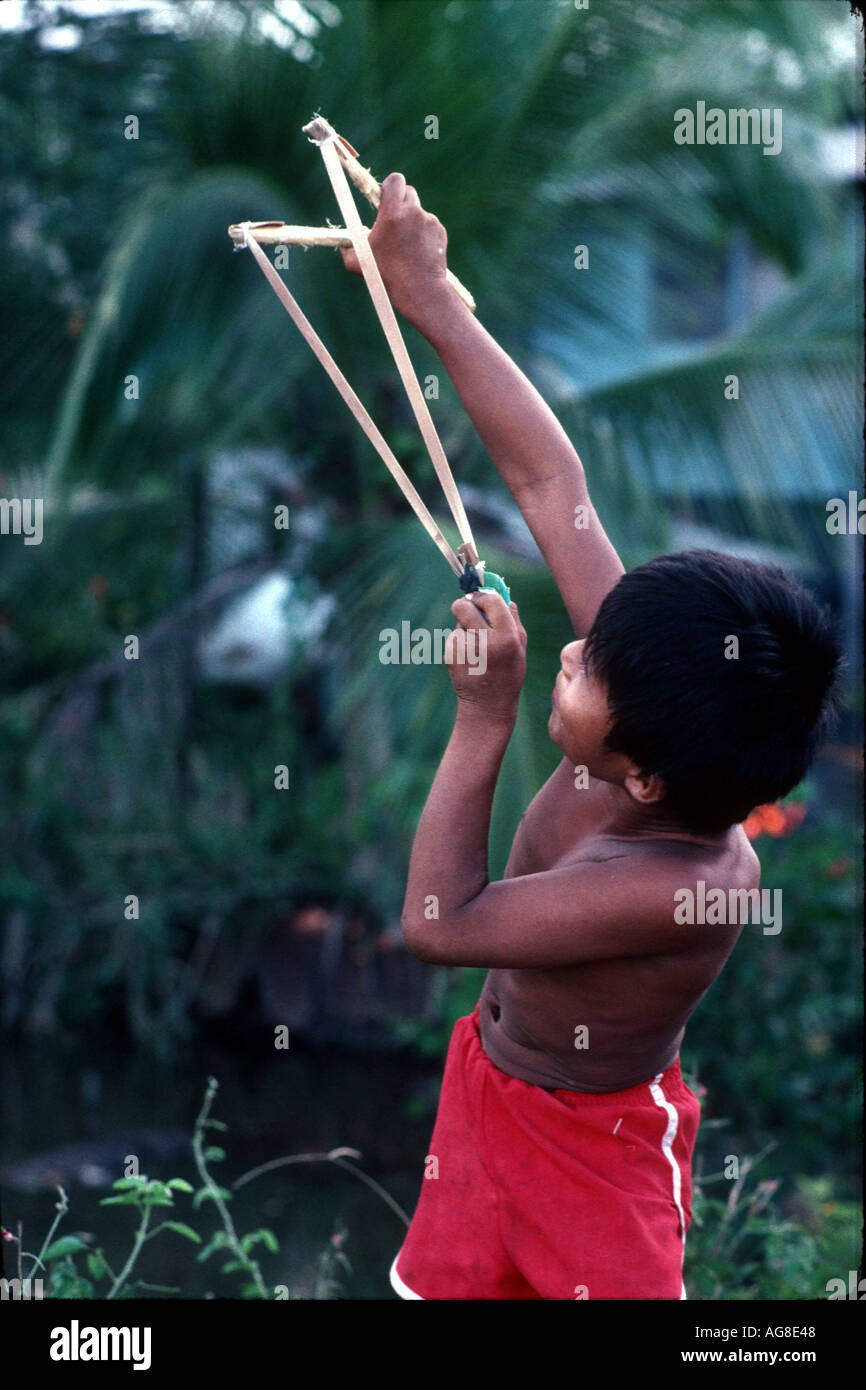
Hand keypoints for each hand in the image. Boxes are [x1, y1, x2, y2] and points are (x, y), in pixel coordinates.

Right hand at [340, 173, 449, 328]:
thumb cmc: (387, 277)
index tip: (385, 196)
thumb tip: (342, 245)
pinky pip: (429, 224)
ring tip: (405, 242)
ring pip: (419, 210)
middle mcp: (413, 213)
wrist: (420, 291)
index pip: (395, 181)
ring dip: (411, 219)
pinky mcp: (440, 231)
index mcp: (392, 215)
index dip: (390, 186)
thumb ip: (347, 249)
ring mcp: (429, 221)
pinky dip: (423, 232)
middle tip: (394, 217)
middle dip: (401, 201)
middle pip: (408, 191)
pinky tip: (417, 250)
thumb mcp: (359, 263)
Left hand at [445, 592, 525, 720]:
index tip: (482, 599)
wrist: (487, 705)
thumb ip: (512, 618)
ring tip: (477, 648)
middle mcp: (484, 641)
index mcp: (506, 637)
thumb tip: (501, 593)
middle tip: (470, 611)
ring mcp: (464, 648)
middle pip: (463, 605)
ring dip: (465, 627)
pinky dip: (460, 642)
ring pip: (459, 622)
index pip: (491, 600)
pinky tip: (469, 658)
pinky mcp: (450, 655)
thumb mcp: (520, 646)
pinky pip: (454, 637)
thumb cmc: (508, 673)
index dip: (484, 596)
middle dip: (465, 604)